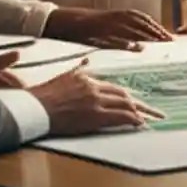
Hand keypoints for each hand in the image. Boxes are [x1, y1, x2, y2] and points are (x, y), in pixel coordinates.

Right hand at [28, 60, 165, 135]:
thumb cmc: (42, 96)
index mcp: (87, 79)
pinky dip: (132, 119)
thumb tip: (86, 63)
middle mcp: (93, 88)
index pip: (113, 87)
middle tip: (154, 110)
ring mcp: (94, 102)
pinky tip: (140, 123)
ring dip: (140, 112)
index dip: (127, 95)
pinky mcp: (93, 116)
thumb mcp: (63, 77)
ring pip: (124, 105)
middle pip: (123, 95)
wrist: (32, 108)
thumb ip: (78, 71)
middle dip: (140, 103)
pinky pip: (119, 117)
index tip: (135, 100)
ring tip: (152, 118)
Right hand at [44, 7, 172, 49]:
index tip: (171, 37)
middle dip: (156, 32)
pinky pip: (111, 38)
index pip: (143, 19)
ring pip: (129, 29)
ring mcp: (104, 25)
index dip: (157, 27)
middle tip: (170, 43)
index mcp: (118, 15)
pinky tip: (135, 48)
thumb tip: (141, 42)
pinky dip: (124, 42)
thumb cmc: (86, 27)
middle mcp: (113, 17)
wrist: (61, 22)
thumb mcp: (106, 26)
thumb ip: (122, 31)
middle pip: (140, 23)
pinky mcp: (94, 33)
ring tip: (159, 45)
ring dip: (145, 35)